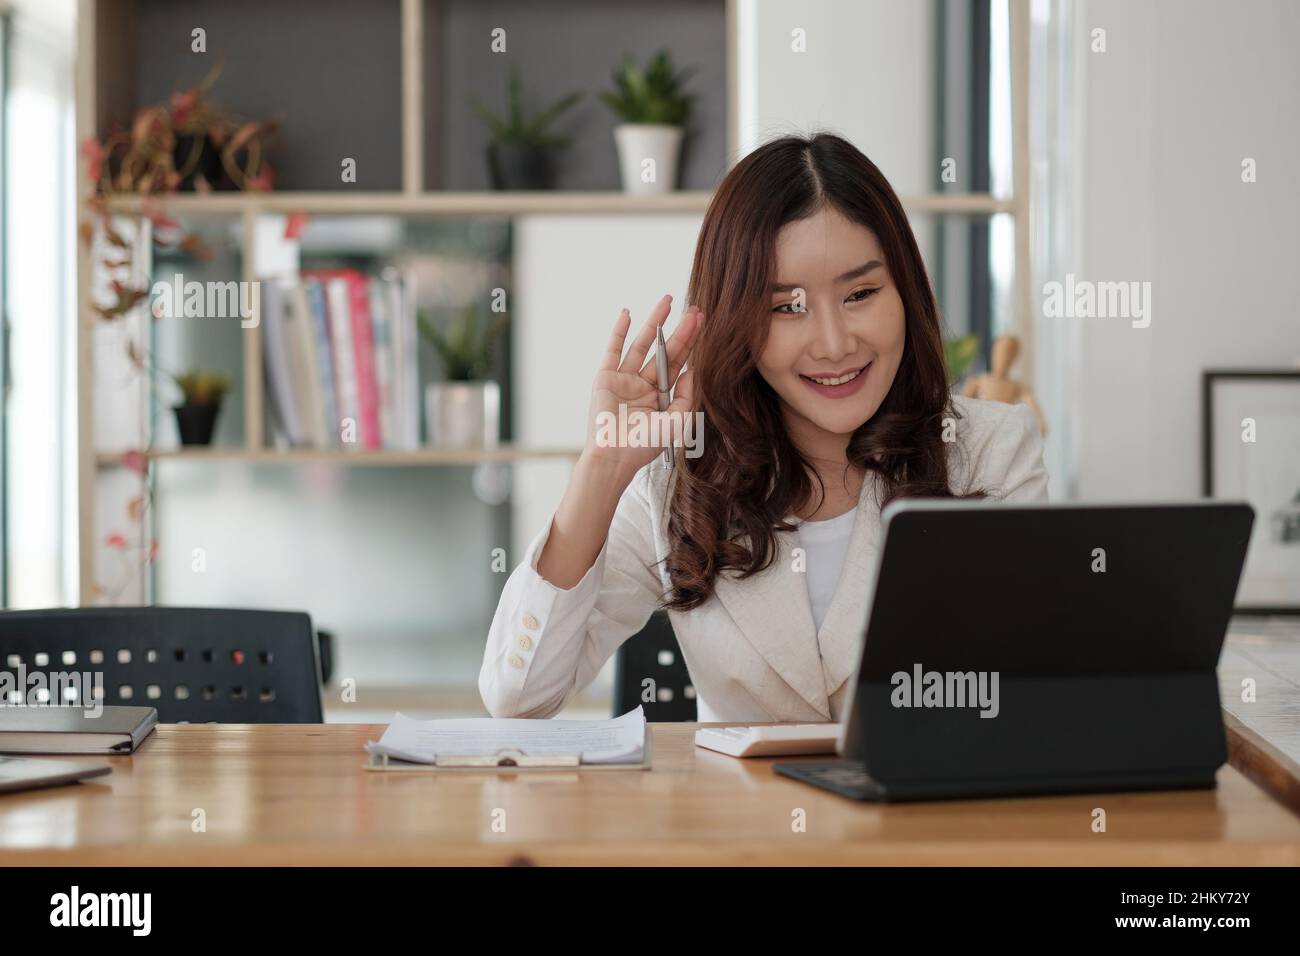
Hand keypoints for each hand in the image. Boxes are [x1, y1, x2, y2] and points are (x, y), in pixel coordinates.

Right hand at [582, 294, 701, 478]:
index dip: (691, 342)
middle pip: (665, 350)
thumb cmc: (644, 446)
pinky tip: (628, 313)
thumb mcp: (677, 422)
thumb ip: (688, 396)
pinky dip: (619, 331)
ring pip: (642, 344)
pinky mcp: (606, 378)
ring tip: (667, 302)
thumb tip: (693, 369)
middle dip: (680, 329)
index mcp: (661, 395)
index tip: (702, 321)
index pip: (679, 363)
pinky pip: (613, 350)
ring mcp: (624, 379)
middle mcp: (643, 384)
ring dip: (654, 323)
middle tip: (694, 309)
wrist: (615, 457)